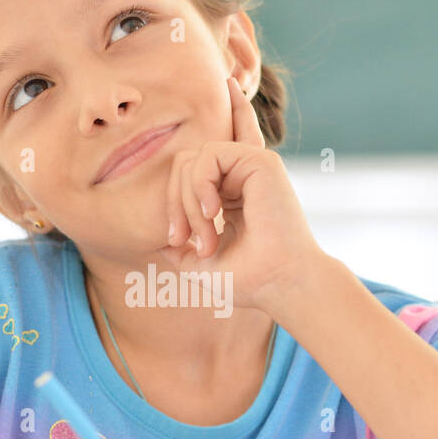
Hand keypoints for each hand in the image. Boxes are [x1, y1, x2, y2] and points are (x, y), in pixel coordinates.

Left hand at [162, 76, 325, 313]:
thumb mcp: (200, 265)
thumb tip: (158, 241)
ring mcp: (251, 167)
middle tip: (183, 240)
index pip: (185, 178)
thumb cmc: (248, 280)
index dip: (172, 207)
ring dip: (188, 203)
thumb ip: (179, 248)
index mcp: (230, 196)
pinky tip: (213, 213)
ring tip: (206, 238)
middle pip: (182, 167)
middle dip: (174, 205)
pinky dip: (200, 184)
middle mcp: (241, 178)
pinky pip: (209, 154)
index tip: (176, 242)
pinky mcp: (261, 161)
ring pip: (191, 162)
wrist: (279, 284)